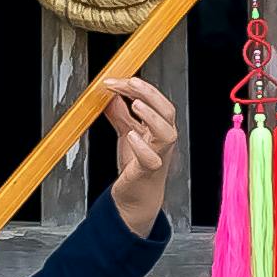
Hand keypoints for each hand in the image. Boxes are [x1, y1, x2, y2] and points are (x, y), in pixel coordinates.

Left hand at [92, 72, 185, 232]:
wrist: (137, 195)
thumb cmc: (137, 164)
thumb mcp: (127, 133)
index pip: (153, 100)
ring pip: (167, 134)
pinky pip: (152, 159)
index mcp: (158, 127)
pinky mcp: (148, 171)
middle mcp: (162, 139)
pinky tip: (131, 136)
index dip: (136, 87)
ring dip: (152, 118)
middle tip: (132, 83)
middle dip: (151, 94)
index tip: (115, 80)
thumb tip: (110, 95)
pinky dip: (142, 147)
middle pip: (167, 111)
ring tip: (136, 105)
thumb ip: (120, 114)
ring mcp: (158, 155)